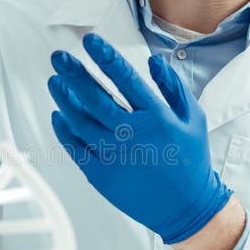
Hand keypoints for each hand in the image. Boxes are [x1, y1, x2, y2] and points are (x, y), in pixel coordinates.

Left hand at [48, 34, 231, 243]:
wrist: (185, 208)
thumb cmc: (190, 161)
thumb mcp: (193, 118)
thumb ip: (174, 87)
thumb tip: (154, 61)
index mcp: (156, 117)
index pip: (125, 79)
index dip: (105, 57)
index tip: (90, 41)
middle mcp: (131, 134)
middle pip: (95, 97)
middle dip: (74, 73)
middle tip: (59, 57)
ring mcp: (112, 155)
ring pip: (79, 121)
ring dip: (64, 98)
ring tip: (55, 81)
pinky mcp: (100, 173)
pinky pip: (74, 147)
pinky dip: (64, 129)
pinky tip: (59, 114)